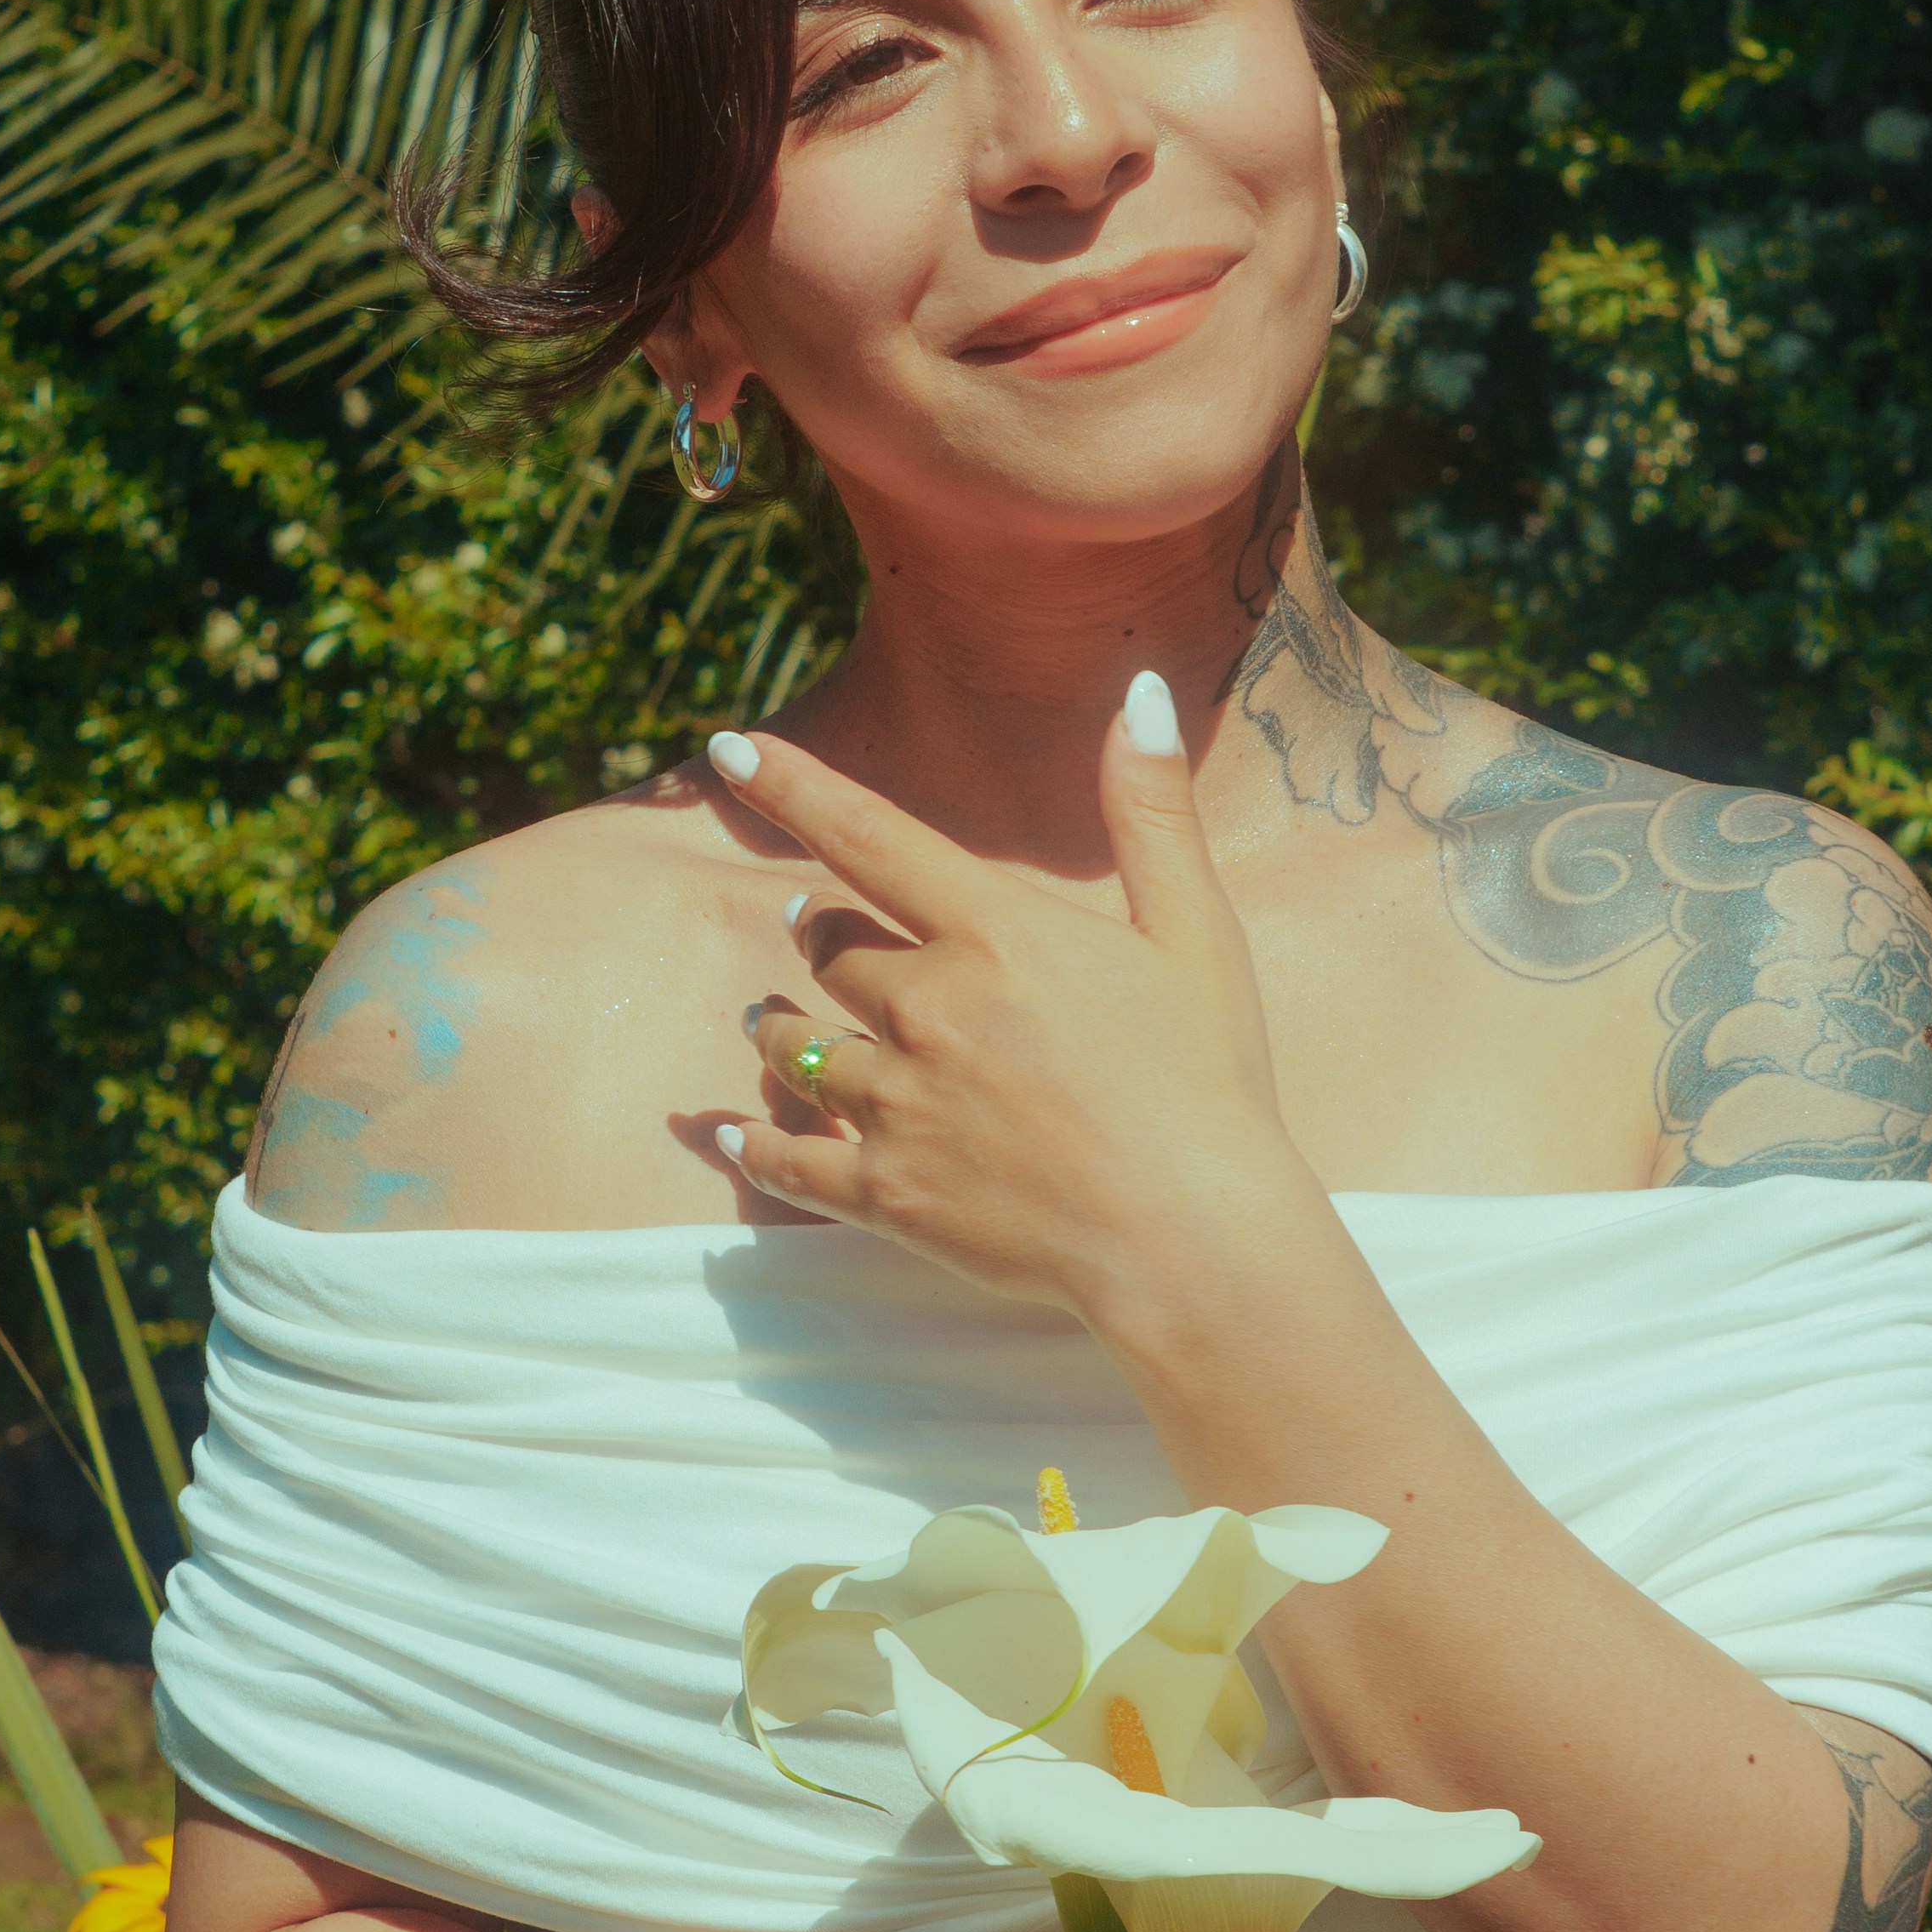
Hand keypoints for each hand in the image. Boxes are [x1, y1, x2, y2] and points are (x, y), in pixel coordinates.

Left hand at [712, 684, 1313, 1328]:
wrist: (1192, 1239)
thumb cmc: (1208, 1084)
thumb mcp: (1196, 932)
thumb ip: (1151, 812)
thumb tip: (1138, 692)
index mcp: (996, 933)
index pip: (866, 836)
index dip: (790, 787)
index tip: (727, 751)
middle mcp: (929, 1007)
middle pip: (830, 951)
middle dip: (815, 935)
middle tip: (808, 932)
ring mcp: (898, 1104)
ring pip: (795, 1048)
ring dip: (776, 1028)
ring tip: (763, 1020)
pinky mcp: (886, 1193)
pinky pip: (784, 1161)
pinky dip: (747, 1144)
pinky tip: (723, 1134)